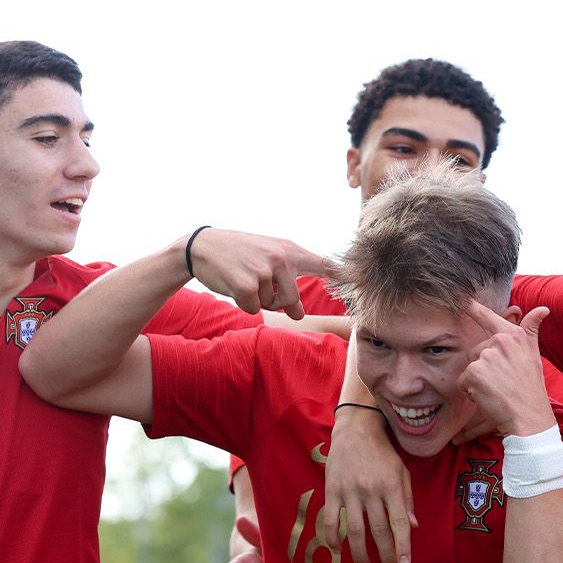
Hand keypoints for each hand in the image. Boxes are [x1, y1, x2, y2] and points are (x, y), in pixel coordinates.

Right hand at [186, 228, 332, 317]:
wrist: (202, 247)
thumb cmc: (238, 254)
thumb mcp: (267, 261)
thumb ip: (286, 284)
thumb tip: (299, 315)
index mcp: (289, 250)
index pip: (321, 264)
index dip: (341, 274)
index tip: (360, 279)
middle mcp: (281, 258)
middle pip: (291, 300)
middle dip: (274, 300)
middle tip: (255, 282)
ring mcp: (264, 270)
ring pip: (270, 305)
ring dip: (256, 299)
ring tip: (243, 277)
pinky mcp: (247, 284)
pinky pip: (252, 308)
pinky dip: (241, 302)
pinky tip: (232, 283)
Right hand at [321, 407, 415, 562]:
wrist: (356, 430)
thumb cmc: (383, 452)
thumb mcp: (402, 471)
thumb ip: (407, 499)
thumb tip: (413, 526)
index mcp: (391, 486)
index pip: (399, 522)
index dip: (403, 545)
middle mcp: (371, 491)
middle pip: (379, 530)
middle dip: (385, 554)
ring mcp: (350, 492)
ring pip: (354, 530)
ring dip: (360, 553)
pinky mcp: (332, 491)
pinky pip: (331, 519)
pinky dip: (333, 537)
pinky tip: (337, 550)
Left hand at [457, 302, 554, 437]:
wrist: (529, 415)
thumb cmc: (531, 387)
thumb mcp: (533, 354)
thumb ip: (531, 329)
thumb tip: (543, 309)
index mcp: (514, 336)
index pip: (490, 318)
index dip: (475, 308)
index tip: (463, 298)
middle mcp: (500, 341)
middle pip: (476, 350)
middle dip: (483, 367)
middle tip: (501, 382)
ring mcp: (486, 355)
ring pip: (470, 366)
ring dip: (477, 380)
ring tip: (496, 389)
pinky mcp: (474, 371)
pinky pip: (463, 381)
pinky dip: (470, 391)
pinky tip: (487, 396)